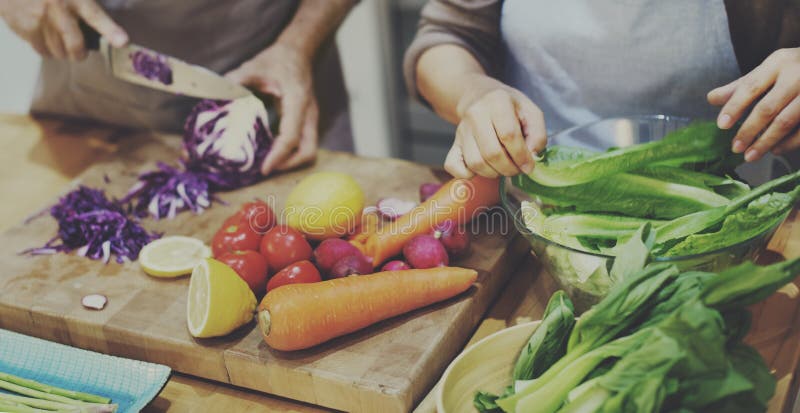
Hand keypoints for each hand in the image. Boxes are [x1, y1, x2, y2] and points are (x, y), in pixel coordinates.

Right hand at [0, 0, 126, 59]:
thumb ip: (87, 5)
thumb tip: (110, 26)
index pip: (95, 16)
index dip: (110, 30)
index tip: (123, 42)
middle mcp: (57, 10)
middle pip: (75, 45)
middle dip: (79, 54)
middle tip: (79, 52)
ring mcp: (39, 20)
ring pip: (58, 52)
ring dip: (61, 51)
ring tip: (59, 40)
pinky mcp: (24, 28)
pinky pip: (41, 50)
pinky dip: (45, 48)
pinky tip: (43, 36)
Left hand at [225, 43, 317, 175]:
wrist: (297, 53)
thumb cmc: (277, 60)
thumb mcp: (255, 65)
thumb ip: (238, 79)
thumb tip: (219, 93)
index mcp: (298, 101)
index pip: (292, 136)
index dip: (279, 155)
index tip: (264, 169)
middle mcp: (308, 113)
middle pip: (308, 151)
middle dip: (289, 164)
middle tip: (266, 168)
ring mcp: (310, 120)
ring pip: (308, 150)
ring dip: (290, 161)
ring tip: (268, 163)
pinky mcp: (307, 123)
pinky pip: (302, 145)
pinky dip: (289, 153)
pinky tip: (271, 152)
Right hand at [445, 74, 545, 178]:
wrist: (478, 97)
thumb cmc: (508, 106)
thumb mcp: (530, 111)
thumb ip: (537, 133)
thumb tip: (532, 156)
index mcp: (497, 101)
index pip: (508, 135)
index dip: (521, 155)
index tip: (529, 166)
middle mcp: (475, 114)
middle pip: (492, 152)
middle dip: (509, 168)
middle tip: (517, 169)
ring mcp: (462, 130)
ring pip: (475, 162)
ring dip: (493, 173)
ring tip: (503, 167)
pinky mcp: (454, 143)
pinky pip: (454, 166)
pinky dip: (469, 174)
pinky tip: (483, 169)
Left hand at [708, 47, 799, 160]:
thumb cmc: (793, 71)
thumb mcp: (769, 71)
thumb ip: (741, 86)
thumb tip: (711, 98)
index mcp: (778, 63)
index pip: (750, 86)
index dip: (734, 106)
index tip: (722, 125)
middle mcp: (797, 74)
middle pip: (767, 107)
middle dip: (748, 130)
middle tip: (735, 148)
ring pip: (785, 121)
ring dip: (765, 141)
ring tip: (750, 155)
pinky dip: (788, 143)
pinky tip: (775, 151)